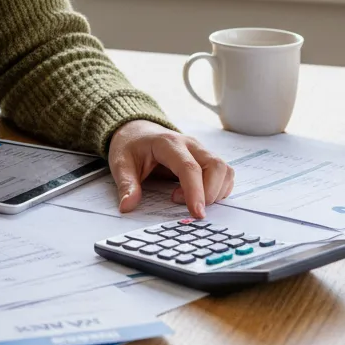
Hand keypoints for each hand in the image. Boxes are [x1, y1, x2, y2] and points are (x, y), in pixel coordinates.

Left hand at [108, 120, 234, 218]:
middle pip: (215, 166)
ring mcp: (200, 150)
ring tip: (192, 201)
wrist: (136, 131)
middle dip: (210, 193)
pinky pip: (224, 174)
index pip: (189, 167)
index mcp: (168, 143)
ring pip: (224, 170)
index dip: (196, 192)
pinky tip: (201, 196)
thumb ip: (126, 184)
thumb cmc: (130, 146)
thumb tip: (127, 206)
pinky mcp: (205, 158)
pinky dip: (220, 189)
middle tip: (188, 207)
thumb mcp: (120, 163)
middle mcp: (190, 144)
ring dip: (216, 192)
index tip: (196, 213)